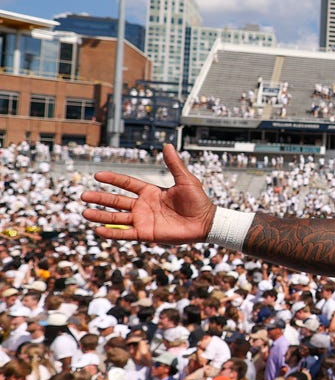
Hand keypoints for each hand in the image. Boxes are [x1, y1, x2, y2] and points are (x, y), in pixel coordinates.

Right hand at [81, 143, 217, 244]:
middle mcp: (143, 205)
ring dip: (101, 216)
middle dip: (100, 198)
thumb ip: (174, 164)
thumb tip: (167, 145)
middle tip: (83, 195)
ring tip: (85, 213)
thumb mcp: (186, 180)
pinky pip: (126, 233)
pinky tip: (98, 231)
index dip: (112, 179)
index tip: (97, 175)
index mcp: (151, 191)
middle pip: (116, 200)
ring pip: (117, 217)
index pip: (126, 183)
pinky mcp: (147, 234)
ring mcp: (143, 220)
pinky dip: (112, 233)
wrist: (206, 223)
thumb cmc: (198, 201)